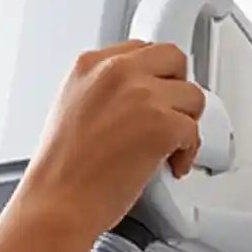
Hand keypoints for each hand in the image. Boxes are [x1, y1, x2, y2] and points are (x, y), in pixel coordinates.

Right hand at [13, 41, 204, 240]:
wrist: (57, 202)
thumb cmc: (59, 171)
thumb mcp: (70, 107)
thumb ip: (102, 92)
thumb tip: (131, 100)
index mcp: (90, 64)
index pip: (141, 49)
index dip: (154, 75)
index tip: (156, 93)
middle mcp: (117, 72)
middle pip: (173, 59)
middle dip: (177, 88)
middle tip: (171, 113)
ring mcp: (142, 96)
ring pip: (192, 95)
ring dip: (186, 121)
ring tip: (171, 144)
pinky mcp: (162, 125)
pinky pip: (194, 130)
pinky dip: (188, 152)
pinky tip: (172, 164)